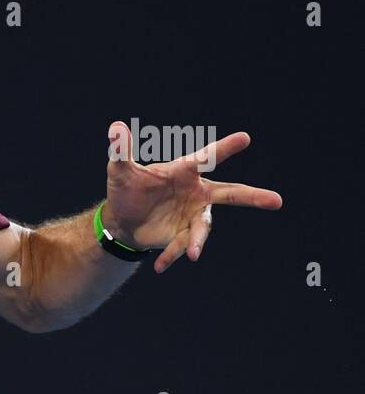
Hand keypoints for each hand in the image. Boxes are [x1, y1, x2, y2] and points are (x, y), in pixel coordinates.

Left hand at [103, 121, 282, 273]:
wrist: (123, 219)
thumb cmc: (128, 188)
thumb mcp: (120, 170)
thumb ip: (121, 150)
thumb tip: (115, 127)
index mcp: (185, 172)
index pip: (207, 157)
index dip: (225, 148)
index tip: (245, 138)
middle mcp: (196, 193)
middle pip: (230, 194)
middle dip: (253, 197)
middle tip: (277, 201)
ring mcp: (193, 216)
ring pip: (204, 227)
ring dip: (198, 240)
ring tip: (194, 254)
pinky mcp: (183, 236)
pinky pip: (181, 246)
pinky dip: (171, 255)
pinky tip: (159, 266)